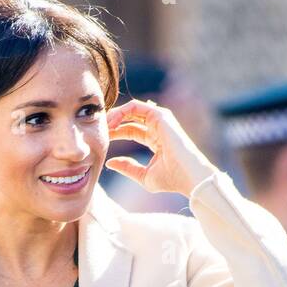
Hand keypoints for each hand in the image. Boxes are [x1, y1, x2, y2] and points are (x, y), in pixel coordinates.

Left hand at [105, 99, 219, 196]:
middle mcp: (157, 127)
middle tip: (97, 130)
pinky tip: (111, 123)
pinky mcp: (160, 115)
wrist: (189, 177)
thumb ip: (127, 168)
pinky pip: (135, 107)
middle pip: (129, 119)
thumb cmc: (172, 179)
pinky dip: (121, 112)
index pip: (130, 130)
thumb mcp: (143, 176)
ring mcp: (159, 120)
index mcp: (154, 140)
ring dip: (114, 115)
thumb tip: (109, 163)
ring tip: (102, 125)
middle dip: (111, 123)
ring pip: (131, 110)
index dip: (114, 132)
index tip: (101, 139)